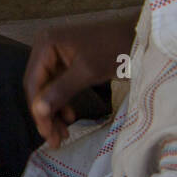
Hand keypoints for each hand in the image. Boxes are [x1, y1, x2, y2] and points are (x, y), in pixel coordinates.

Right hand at [23, 13, 136, 147]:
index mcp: (46, 44)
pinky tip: (70, 117)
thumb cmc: (116, 49)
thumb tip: (37, 112)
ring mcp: (57, 54)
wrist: (142, 36)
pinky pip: (59, 85)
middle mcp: (46, 48)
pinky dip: (63, 102)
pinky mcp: (68, 62)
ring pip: (48, 89)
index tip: (47, 134)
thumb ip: (61, 91)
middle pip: (39, 87)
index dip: (38, 110)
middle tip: (55, 140)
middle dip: (46, 113)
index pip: (33, 83)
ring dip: (54, 111)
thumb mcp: (88, 72)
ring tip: (63, 134)